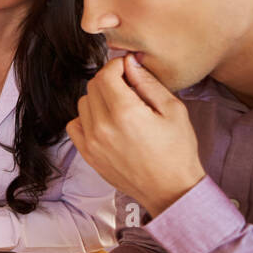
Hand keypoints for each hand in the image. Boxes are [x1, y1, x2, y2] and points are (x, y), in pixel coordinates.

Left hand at [67, 54, 204, 216]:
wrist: (170, 190)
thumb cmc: (177, 151)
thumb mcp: (173, 110)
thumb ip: (148, 82)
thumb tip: (130, 63)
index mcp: (125, 112)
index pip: (106, 74)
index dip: (116, 65)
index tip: (127, 67)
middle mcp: (103, 126)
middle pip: (93, 86)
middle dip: (109, 79)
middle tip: (127, 86)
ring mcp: (92, 142)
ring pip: (83, 103)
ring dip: (98, 98)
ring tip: (120, 106)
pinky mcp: (87, 154)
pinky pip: (75, 125)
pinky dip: (86, 118)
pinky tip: (105, 122)